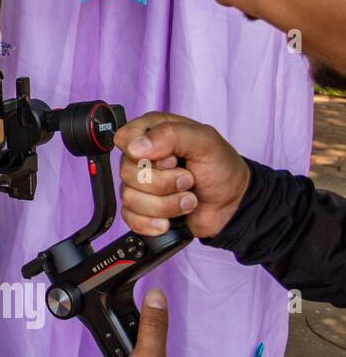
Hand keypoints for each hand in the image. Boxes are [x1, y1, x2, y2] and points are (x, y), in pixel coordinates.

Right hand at [114, 111, 250, 238]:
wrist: (233, 205)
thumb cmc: (222, 169)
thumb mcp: (206, 142)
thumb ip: (171, 135)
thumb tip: (135, 147)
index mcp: (152, 133)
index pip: (124, 139)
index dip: (145, 153)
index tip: (171, 159)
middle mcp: (142, 159)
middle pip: (127, 172)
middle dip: (164, 183)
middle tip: (188, 180)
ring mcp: (139, 185)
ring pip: (129, 198)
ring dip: (166, 205)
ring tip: (188, 199)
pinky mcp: (141, 209)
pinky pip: (130, 218)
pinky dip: (153, 223)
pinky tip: (170, 220)